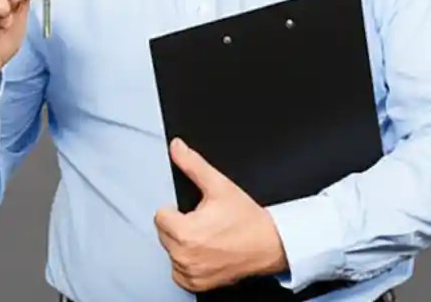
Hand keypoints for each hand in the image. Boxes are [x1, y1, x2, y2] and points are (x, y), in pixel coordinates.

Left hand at [154, 138, 288, 291]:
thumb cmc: (247, 219)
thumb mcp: (219, 186)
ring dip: (183, 244)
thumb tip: (177, 148)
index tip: (195, 212)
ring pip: (171, 251)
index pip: (160, 215)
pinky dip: (188, 263)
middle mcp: (184, 256)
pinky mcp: (196, 284)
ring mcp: (190, 272)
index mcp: (185, 232)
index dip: (177, 210)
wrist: (270, 245)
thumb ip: (193, 165)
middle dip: (179, 226)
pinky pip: (179, 271)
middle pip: (164, 233)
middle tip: (204, 223)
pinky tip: (206, 252)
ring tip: (208, 237)